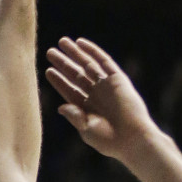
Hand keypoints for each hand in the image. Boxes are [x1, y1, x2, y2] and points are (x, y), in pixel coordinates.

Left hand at [44, 38, 156, 162]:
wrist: (133, 139)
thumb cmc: (109, 140)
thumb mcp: (86, 129)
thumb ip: (74, 116)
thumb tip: (60, 107)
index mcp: (87, 108)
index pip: (69, 90)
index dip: (59, 80)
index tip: (48, 70)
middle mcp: (96, 95)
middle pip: (76, 75)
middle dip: (64, 63)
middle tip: (50, 52)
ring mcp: (107, 86)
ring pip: (88, 65)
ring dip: (76, 53)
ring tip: (62, 41)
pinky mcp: (118, 80)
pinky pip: (104, 61)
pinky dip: (93, 51)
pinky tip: (81, 42)